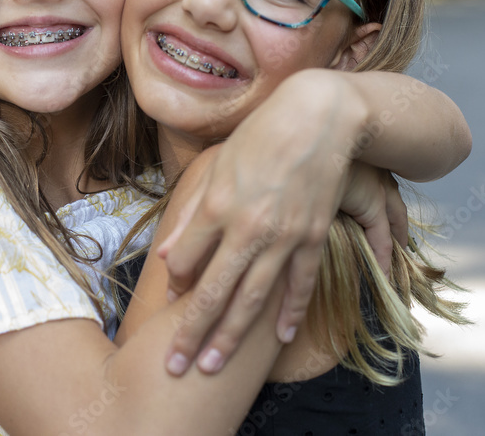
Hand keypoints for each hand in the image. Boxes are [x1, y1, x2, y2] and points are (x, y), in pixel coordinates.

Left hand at [157, 72, 404, 374]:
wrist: (318, 117)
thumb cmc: (260, 135)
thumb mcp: (217, 167)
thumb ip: (192, 214)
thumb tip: (166, 256)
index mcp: (216, 206)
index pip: (185, 260)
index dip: (174, 284)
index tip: (171, 300)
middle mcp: (246, 227)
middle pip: (213, 291)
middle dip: (192, 333)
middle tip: (176, 367)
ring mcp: (282, 235)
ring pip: (252, 298)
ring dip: (231, 336)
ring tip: (214, 366)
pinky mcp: (311, 236)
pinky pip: (299, 283)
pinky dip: (289, 312)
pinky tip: (278, 338)